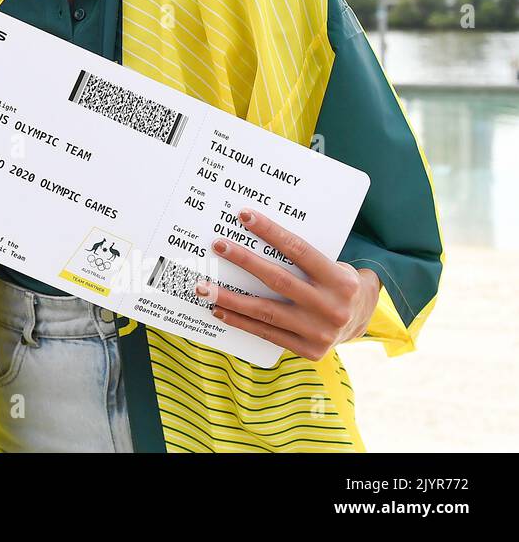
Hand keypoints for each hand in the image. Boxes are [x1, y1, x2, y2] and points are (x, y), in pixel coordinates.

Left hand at [195, 208, 381, 361]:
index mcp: (340, 280)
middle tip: (217, 246)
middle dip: (244, 261)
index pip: (299, 250)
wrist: (363, 321)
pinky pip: (267, 334)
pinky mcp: (309, 351)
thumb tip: (255, 237)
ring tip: (203, 287)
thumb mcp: (333, 266)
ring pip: (266, 311)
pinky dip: (240, 321)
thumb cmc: (337, 283)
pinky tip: (219, 310)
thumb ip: (303, 258)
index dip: (271, 231)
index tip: (244, 215)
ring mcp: (320, 332)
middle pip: (278, 280)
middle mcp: (332, 306)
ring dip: (230, 299)